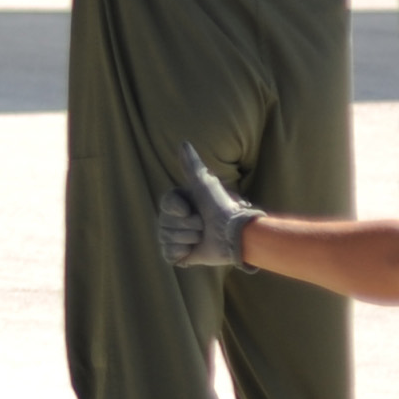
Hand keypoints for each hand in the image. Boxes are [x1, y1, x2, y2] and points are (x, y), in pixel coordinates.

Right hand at [157, 141, 253, 269]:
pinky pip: (168, 254)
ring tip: (203, 237)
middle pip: (164, 223)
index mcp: (181, 205)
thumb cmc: (221, 208)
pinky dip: (181, 252)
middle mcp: (178, 221)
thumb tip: (183, 142)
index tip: (192, 210)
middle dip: (186, 226)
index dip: (177, 210)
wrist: (235, 235)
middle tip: (203, 226)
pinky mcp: (182, 256)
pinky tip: (193, 250)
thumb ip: (192, 165)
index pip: (165, 206)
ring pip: (166, 238)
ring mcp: (179, 238)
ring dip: (186, 238)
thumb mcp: (204, 184)